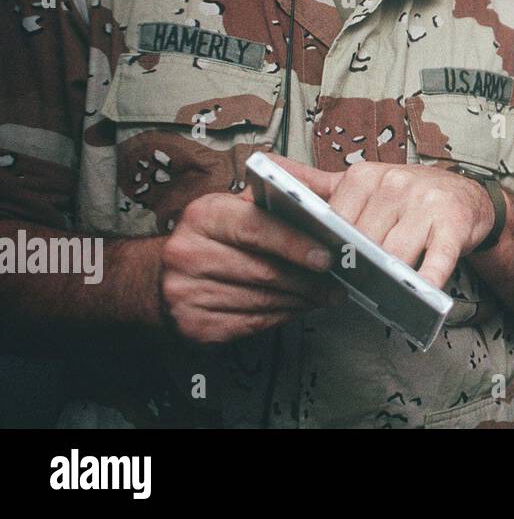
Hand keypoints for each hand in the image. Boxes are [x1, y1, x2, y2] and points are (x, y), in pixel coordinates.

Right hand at [160, 182, 343, 343]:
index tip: (326, 256)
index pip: (257, 229)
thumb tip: (320, 210)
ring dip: (300, 301)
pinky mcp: (193, 325)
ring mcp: (186, 292)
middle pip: (263, 271)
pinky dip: (282, 316)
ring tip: (324, 296)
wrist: (161, 275)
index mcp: (203, 216)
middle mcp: (188, 253)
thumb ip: (269, 205)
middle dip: (308, 280)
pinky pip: (251, 323)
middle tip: (336, 284)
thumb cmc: (209, 238)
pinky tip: (298, 308)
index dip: (296, 244)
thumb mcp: (231, 208)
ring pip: (261, 300)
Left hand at [267, 153, 495, 289]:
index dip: (332, 250)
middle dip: (360, 268)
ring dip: (390, 279)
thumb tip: (269, 171)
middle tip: (360, 283)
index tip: (333, 263)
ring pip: (394, 255)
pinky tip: (422, 293)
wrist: (466, 196)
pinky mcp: (453, 225)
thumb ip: (318, 185)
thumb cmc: (409, 197)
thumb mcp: (364, 184)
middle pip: (362, 243)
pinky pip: (436, 260)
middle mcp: (395, 183)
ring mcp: (425, 204)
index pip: (334, 222)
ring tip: (388, 289)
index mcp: (366, 175)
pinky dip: (427, 281)